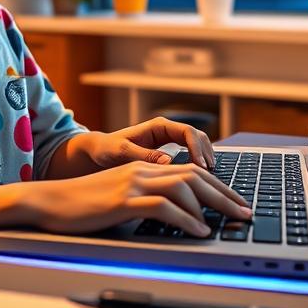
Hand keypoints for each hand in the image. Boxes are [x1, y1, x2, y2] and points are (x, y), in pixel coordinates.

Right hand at [14, 161, 250, 236]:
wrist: (47, 202)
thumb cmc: (81, 206)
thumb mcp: (119, 197)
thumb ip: (145, 200)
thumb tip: (176, 215)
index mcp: (143, 168)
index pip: (191, 171)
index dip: (218, 186)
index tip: (236, 202)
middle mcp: (142, 171)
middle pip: (195, 176)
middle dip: (225, 195)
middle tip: (245, 212)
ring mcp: (132, 184)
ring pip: (184, 187)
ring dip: (211, 206)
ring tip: (226, 223)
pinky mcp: (123, 201)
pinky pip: (164, 206)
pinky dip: (186, 219)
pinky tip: (198, 231)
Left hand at [81, 116, 216, 169]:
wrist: (98, 153)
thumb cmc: (107, 150)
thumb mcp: (122, 153)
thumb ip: (144, 156)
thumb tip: (169, 162)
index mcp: (158, 127)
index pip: (187, 132)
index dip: (197, 148)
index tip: (200, 167)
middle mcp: (166, 131)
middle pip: (198, 137)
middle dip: (206, 153)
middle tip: (210, 174)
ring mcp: (169, 142)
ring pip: (197, 146)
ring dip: (205, 159)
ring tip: (209, 178)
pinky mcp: (168, 153)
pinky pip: (190, 156)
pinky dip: (197, 165)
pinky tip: (199, 180)